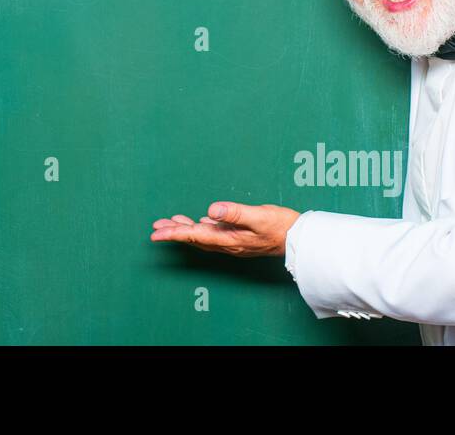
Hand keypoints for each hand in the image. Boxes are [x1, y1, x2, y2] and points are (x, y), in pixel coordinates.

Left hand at [150, 201, 299, 256]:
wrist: (298, 240)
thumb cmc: (280, 226)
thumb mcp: (258, 216)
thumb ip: (234, 213)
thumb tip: (211, 210)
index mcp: (228, 239)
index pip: (195, 235)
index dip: (174, 233)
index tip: (156, 233)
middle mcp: (227, 243)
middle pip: (194, 238)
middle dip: (174, 232)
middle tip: (155, 228)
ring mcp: (232, 241)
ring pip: (201, 236)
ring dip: (184, 230)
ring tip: (169, 223)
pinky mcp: (238, 237)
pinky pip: (212, 235)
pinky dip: (200, 228)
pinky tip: (198, 222)